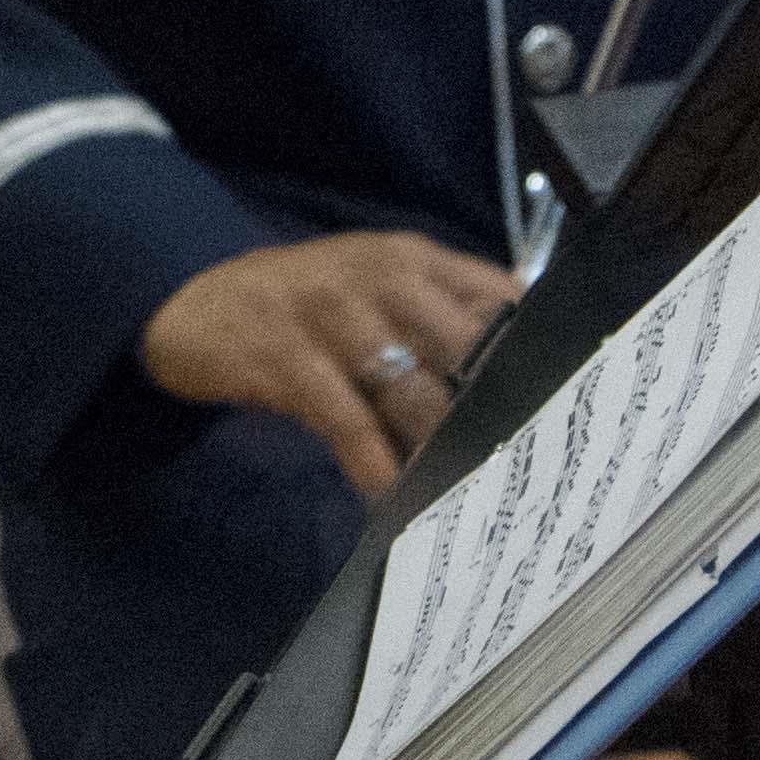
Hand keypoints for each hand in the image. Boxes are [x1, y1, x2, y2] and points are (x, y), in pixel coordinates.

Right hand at [138, 233, 516, 497]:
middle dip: (496, 408)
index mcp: (414, 259)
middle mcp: (380, 275)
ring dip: (442, 449)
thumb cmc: (304, 306)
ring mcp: (331, 313)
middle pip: (466, 346)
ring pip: (412, 389)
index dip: (537, 352)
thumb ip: (441, 316)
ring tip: (468, 497)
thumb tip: (523, 374)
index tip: (565, 407)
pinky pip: (347, 421)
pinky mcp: (287, 357)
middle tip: (525, 468)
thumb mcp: (374, 290)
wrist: (193, 303)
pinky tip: (393, 500)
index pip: (498, 297)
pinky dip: (375, 466)